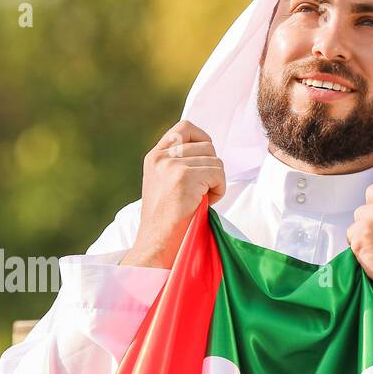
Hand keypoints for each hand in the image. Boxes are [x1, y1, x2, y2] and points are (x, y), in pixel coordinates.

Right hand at [120, 120, 225, 269]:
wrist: (155, 245)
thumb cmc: (165, 222)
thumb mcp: (164, 184)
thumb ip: (178, 164)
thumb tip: (208, 150)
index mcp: (154, 157)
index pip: (184, 128)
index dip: (202, 140)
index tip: (204, 163)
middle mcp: (160, 157)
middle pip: (207, 145)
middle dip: (211, 168)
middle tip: (201, 191)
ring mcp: (171, 165)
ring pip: (215, 160)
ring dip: (215, 181)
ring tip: (201, 200)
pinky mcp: (183, 177)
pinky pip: (218, 173)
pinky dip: (218, 190)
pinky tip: (204, 204)